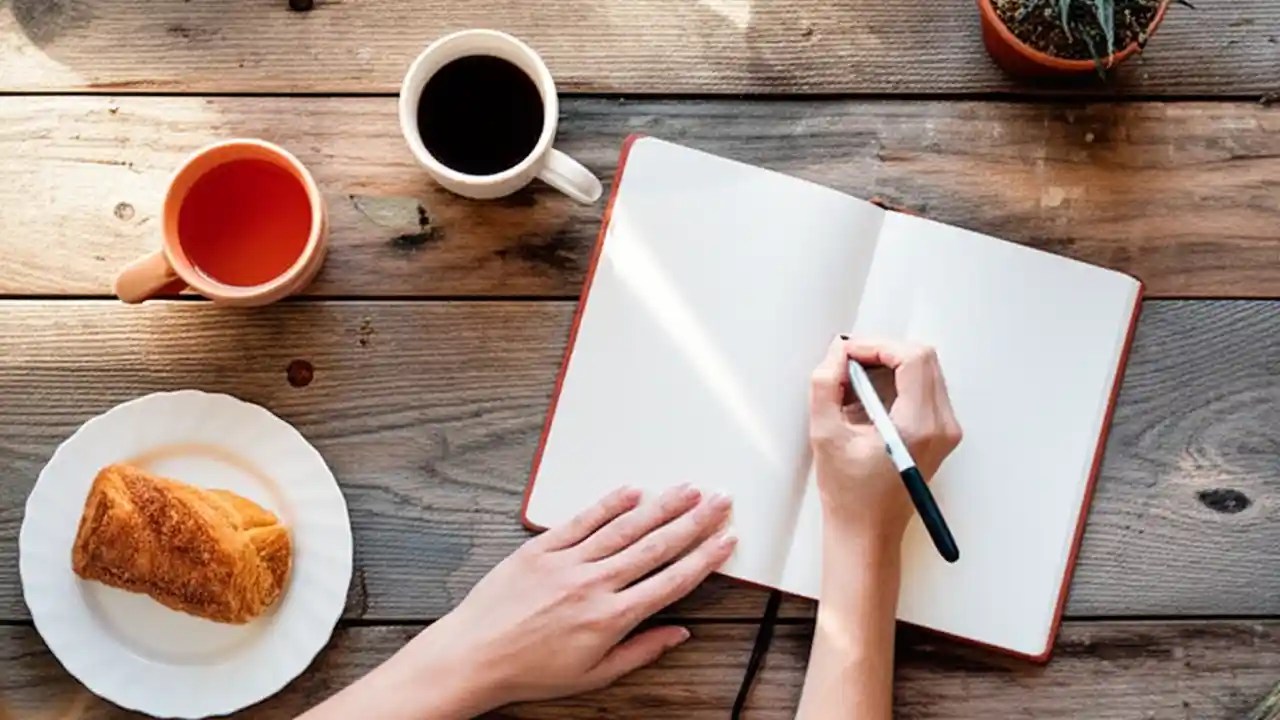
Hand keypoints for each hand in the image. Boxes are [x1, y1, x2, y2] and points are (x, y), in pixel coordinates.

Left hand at [318, 485, 737, 719]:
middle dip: (694, 521)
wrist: (473, 657)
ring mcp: (566, 562)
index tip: (726, 541)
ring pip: (624, 527)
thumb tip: (679, 633)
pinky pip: (582, 520)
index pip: (672, 581)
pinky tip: (632, 490)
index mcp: (611, 618)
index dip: (704, 559)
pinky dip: (608, 504)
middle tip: (719, 501)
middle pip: (656, 545)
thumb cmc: (529, 671)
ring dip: (661, 505)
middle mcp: (593, 584)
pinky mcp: (541, 548)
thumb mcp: (593, 675)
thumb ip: (641, 651)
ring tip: (687, 489)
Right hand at [808, 336, 961, 541]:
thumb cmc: (849, 494)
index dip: (877, 346)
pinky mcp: (941, 433)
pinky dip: (897, 382)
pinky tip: (869, 399)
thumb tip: (836, 352)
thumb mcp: (826, 435)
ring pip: (925, 370)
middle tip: (849, 363)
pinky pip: (925, 388)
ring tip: (855, 384)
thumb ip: (826, 386)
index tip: (849, 354)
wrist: (868, 530)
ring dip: (889, 366)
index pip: (912, 359)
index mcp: (917, 427)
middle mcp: (941, 426)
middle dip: (883, 352)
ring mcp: (946, 430)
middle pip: (923, 359)